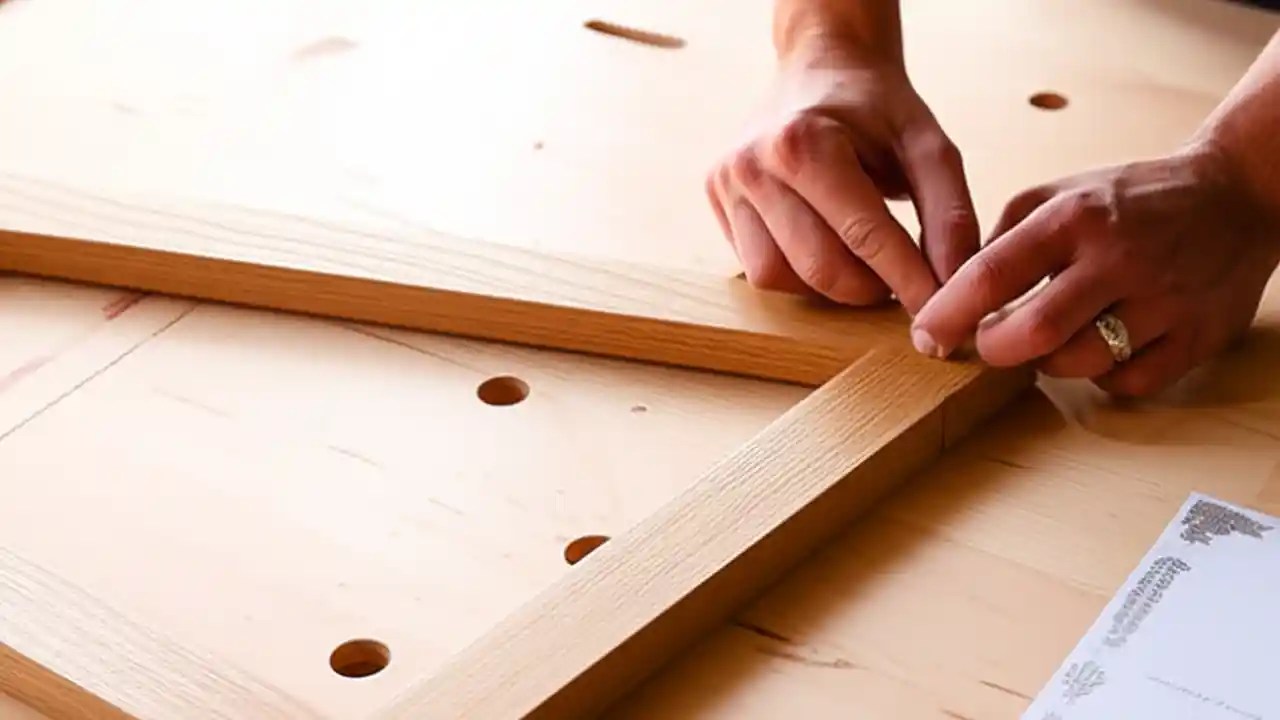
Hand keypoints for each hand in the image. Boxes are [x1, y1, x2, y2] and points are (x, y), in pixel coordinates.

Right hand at [706, 41, 978, 314]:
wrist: (820, 64)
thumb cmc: (876, 106)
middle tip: (901, 282)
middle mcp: (753, 165)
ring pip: (778, 277)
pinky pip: (758, 267)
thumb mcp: (927, 144)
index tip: (939, 310)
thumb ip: (949, 212)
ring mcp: (726, 186)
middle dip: (870, 290)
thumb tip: (954, 282)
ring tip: (861, 262)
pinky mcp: (717, 203)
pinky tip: (824, 245)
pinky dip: (798, 273)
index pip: (864, 236)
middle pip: (819, 267)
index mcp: (804, 141)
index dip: (908, 281)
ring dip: (828, 287)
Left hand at [911, 144, 1279, 396]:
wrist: (1237, 195)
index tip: (927, 336)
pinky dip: (1101, 376)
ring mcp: (1162, 300)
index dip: (948, 314)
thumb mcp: (1059, 194)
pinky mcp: (1197, 336)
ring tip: (1049, 338)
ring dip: (1047, 362)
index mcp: (1074, 217)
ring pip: (1078, 364)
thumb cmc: (1130, 200)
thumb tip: (951, 291)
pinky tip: (1100, 349)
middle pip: (1032, 332)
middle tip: (987, 344)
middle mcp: (1118, 258)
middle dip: (994, 349)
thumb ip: (1002, 238)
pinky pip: (1127, 383)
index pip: (991, 274)